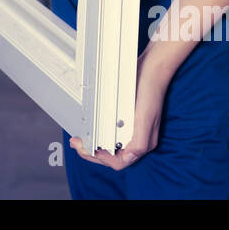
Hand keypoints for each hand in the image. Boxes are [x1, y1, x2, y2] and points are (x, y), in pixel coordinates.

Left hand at [68, 45, 169, 169]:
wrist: (152, 68)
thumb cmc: (150, 91)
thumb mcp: (146, 119)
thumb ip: (139, 143)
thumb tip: (128, 158)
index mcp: (143, 143)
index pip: (119, 162)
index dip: (101, 159)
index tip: (88, 149)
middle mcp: (137, 138)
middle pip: (112, 156)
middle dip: (92, 153)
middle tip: (77, 144)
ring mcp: (132, 128)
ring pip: (110, 146)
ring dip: (94, 145)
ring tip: (80, 140)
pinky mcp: (127, 118)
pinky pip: (110, 132)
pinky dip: (99, 134)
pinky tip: (91, 129)